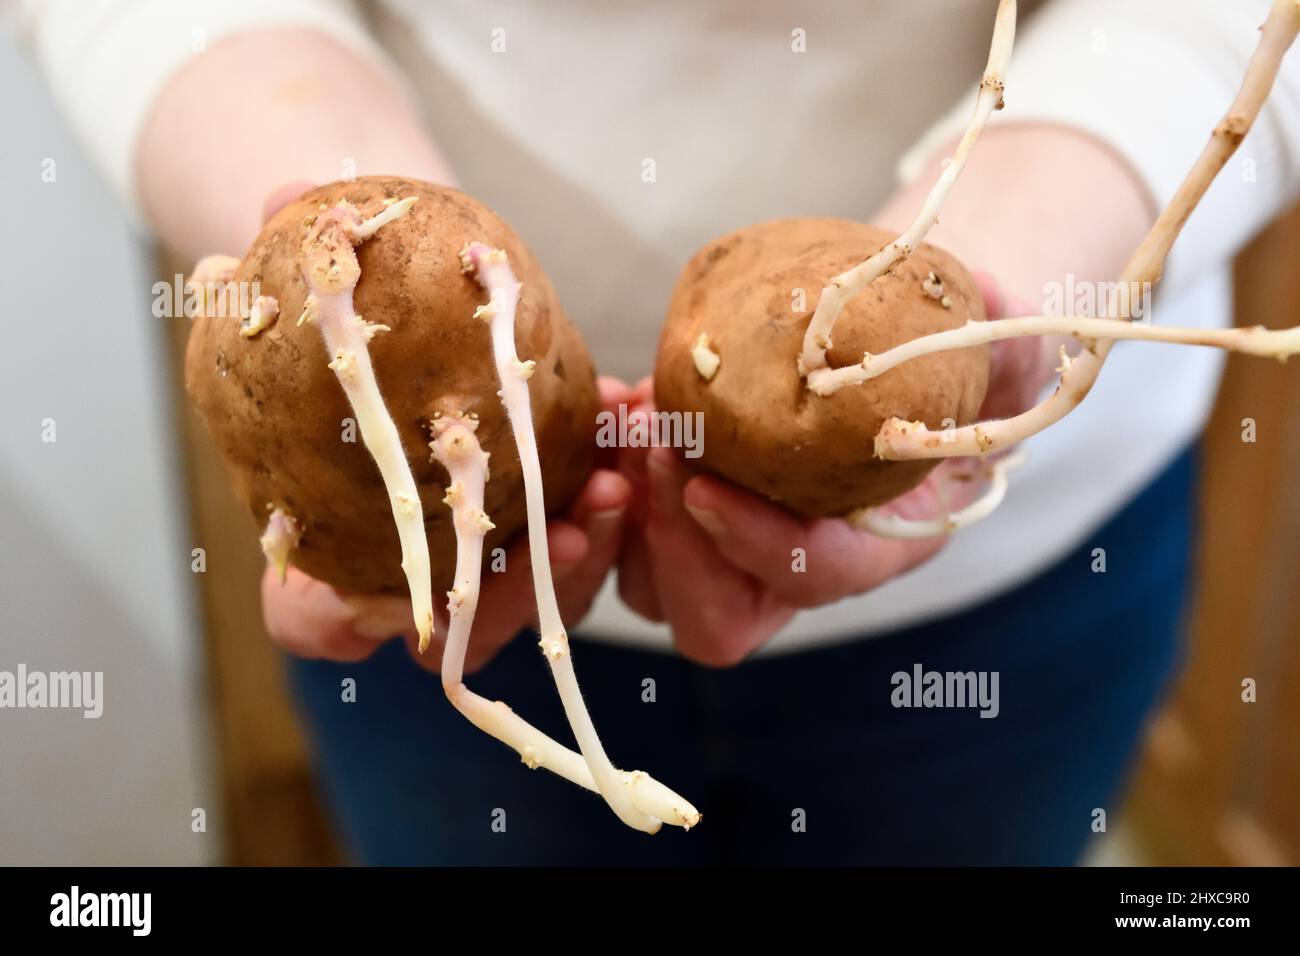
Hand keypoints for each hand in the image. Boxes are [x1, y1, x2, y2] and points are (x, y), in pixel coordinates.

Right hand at [256, 183, 630, 673]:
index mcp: (317, 545)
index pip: (316, 622)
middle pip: (459, 625)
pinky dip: (609, 487)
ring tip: (619, 479)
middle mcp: (400, 570)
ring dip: (588, 545)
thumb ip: (277, 278)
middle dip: (522, 590)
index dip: (353, 621)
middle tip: (567, 531)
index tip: (405, 596)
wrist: (391, 307)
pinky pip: (580, 526)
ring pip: (539, 591)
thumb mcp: (301, 296)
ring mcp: (476, 555)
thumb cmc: (334, 322)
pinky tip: (627, 424)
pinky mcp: (536, 518)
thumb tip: (264, 224)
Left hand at [617, 275, 1047, 667]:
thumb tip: (995, 311)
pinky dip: (607, 475)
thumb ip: (1003, 352)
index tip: (709, 482)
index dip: (762, 547)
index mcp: (880, 543)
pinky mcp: (682, 510)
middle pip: (717, 620)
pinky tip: (618, 401)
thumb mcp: (995, 352)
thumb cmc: (943, 358)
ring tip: (628, 423)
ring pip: (652, 588)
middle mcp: (797, 566)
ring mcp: (732, 547)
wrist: (888, 351)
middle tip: (653, 449)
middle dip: (674, 548)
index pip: (815, 579)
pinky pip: (622, 532)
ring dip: (625, 518)